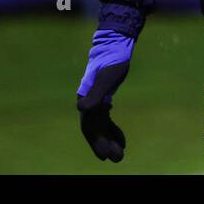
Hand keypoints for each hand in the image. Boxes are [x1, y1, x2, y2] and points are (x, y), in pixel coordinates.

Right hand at [76, 29, 134, 161]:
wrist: (115, 45)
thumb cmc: (113, 59)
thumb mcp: (108, 77)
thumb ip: (97, 93)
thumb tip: (82, 110)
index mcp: (86, 100)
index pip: (90, 126)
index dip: (97, 142)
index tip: (106, 156)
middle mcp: (87, 103)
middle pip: (94, 129)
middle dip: (104, 145)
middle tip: (118, 159)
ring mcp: (94, 101)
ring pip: (99, 126)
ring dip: (108, 139)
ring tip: (121, 153)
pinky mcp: (102, 98)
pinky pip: (105, 119)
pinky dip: (112, 129)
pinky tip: (121, 138)